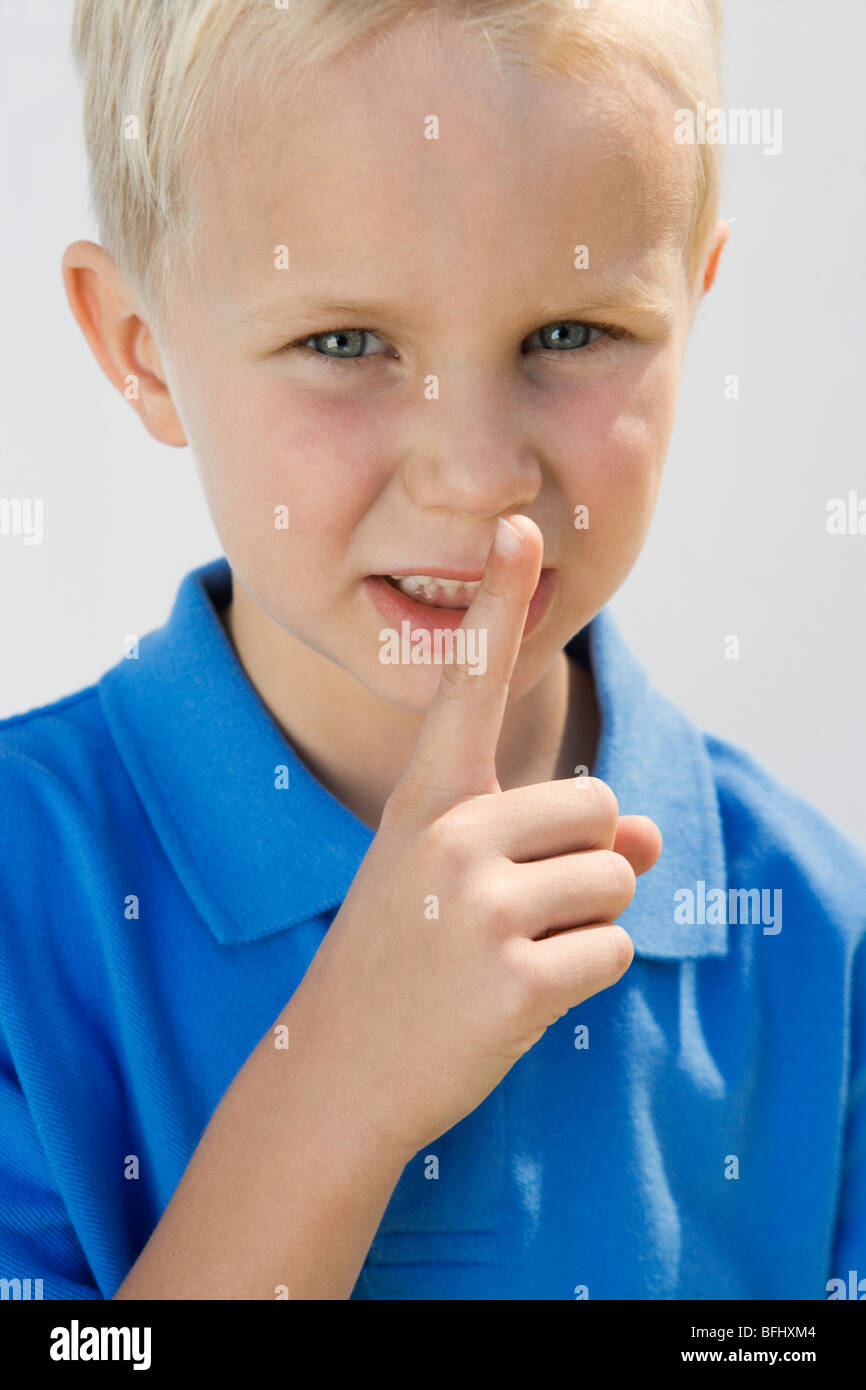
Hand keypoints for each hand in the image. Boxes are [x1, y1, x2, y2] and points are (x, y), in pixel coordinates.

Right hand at [282, 515, 661, 1158]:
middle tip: (512, 910)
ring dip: (589, 918)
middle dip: (584, 857)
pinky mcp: (516, 979)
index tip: (522, 528)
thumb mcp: (459, 877)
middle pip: (599, 804)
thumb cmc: (403, 955)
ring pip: (618, 874)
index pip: (469, 686)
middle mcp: (450, 836)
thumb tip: (651, 831)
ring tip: (511, 952)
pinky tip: (519, 997)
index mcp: (426, 799)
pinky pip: (615, 947)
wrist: (337, 1067)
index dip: (498, 605)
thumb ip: (555, 836)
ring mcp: (480, 906)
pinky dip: (587, 973)